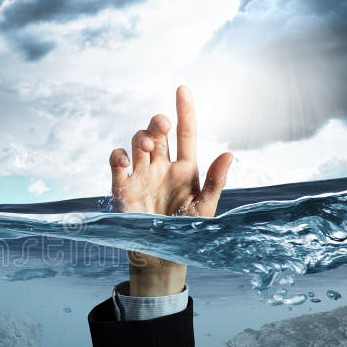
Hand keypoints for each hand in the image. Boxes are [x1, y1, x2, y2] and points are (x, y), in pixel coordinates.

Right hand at [109, 85, 232, 295]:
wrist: (161, 258)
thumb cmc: (187, 234)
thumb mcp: (206, 209)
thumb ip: (215, 182)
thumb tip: (230, 154)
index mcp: (185, 169)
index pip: (185, 133)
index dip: (184, 110)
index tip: (182, 88)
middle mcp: (162, 167)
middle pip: (158, 133)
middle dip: (158, 122)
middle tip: (161, 126)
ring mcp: (141, 175)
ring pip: (137, 142)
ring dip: (142, 138)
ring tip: (147, 149)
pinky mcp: (122, 187)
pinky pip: (116, 162)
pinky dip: (118, 156)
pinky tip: (125, 161)